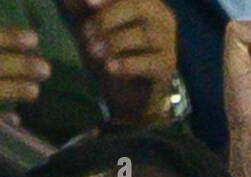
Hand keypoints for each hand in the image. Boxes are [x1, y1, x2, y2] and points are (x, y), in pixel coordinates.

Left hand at [60, 0, 177, 123]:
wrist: (132, 94)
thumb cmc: (112, 54)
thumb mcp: (94, 29)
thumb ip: (83, 10)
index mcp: (146, 2)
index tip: (88, 4)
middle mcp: (161, 17)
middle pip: (139, 7)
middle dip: (108, 19)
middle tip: (86, 35)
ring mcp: (167, 42)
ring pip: (146, 35)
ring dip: (115, 42)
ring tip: (94, 52)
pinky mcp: (166, 67)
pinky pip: (150, 63)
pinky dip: (128, 65)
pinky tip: (109, 67)